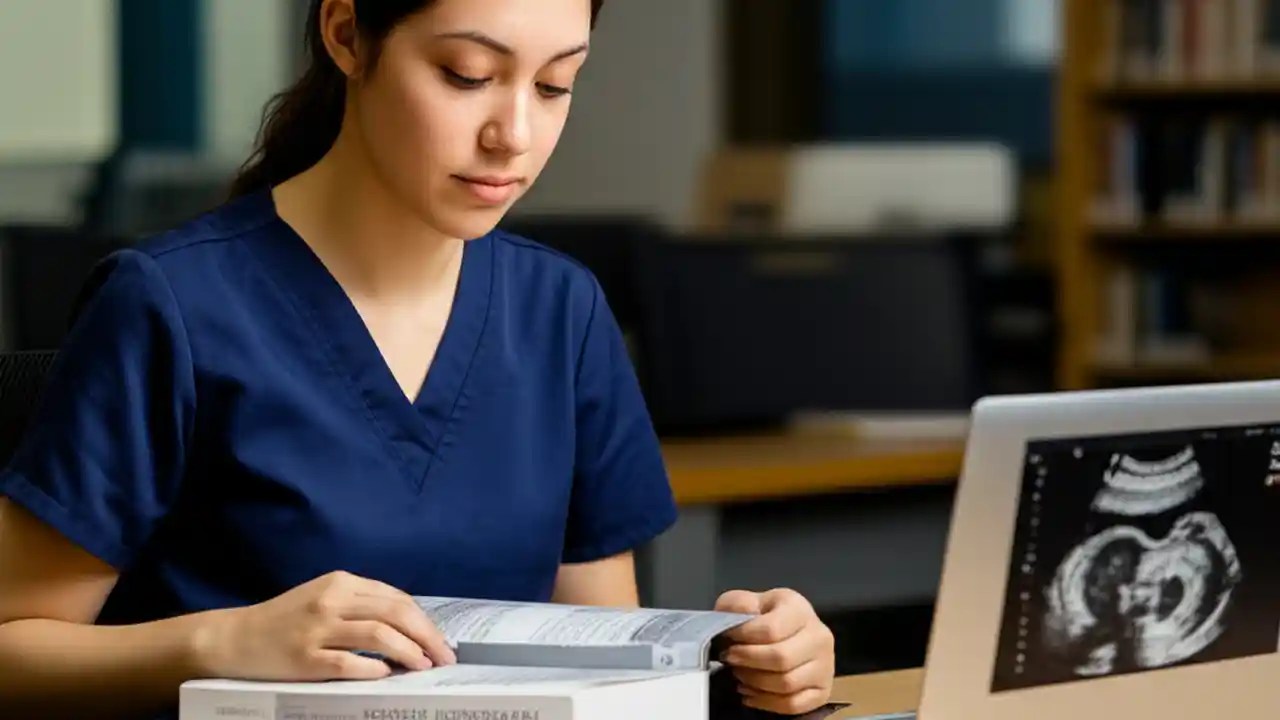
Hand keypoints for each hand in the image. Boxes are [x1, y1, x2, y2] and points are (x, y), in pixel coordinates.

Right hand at [195, 570, 455, 680]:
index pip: (396, 599)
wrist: (234, 638)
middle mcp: (331, 601)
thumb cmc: (285, 620)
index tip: (441, 640)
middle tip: (443, 656)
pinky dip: (372, 669)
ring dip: (408, 651)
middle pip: (394, 614)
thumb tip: (409, 627)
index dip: (424, 621)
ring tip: (423, 666)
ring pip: (377, 635)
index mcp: (340, 583)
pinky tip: (386, 674)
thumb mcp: (323, 598)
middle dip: (426, 636)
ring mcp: (317, 629)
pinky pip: (347, 663)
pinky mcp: (304, 657)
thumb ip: (361, 606)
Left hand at [715, 588, 834, 715]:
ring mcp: (825, 665)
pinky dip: (766, 702)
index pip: (771, 629)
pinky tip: (750, 692)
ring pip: (787, 683)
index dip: (744, 637)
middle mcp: (819, 636)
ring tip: (739, 674)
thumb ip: (737, 604)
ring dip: (755, 682)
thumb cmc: (761, 618)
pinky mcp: (823, 690)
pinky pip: (793, 704)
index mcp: (799, 609)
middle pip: (782, 658)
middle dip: (748, 661)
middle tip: (730, 659)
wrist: (782, 633)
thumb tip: (738, 622)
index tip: (727, 639)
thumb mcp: (744, 602)